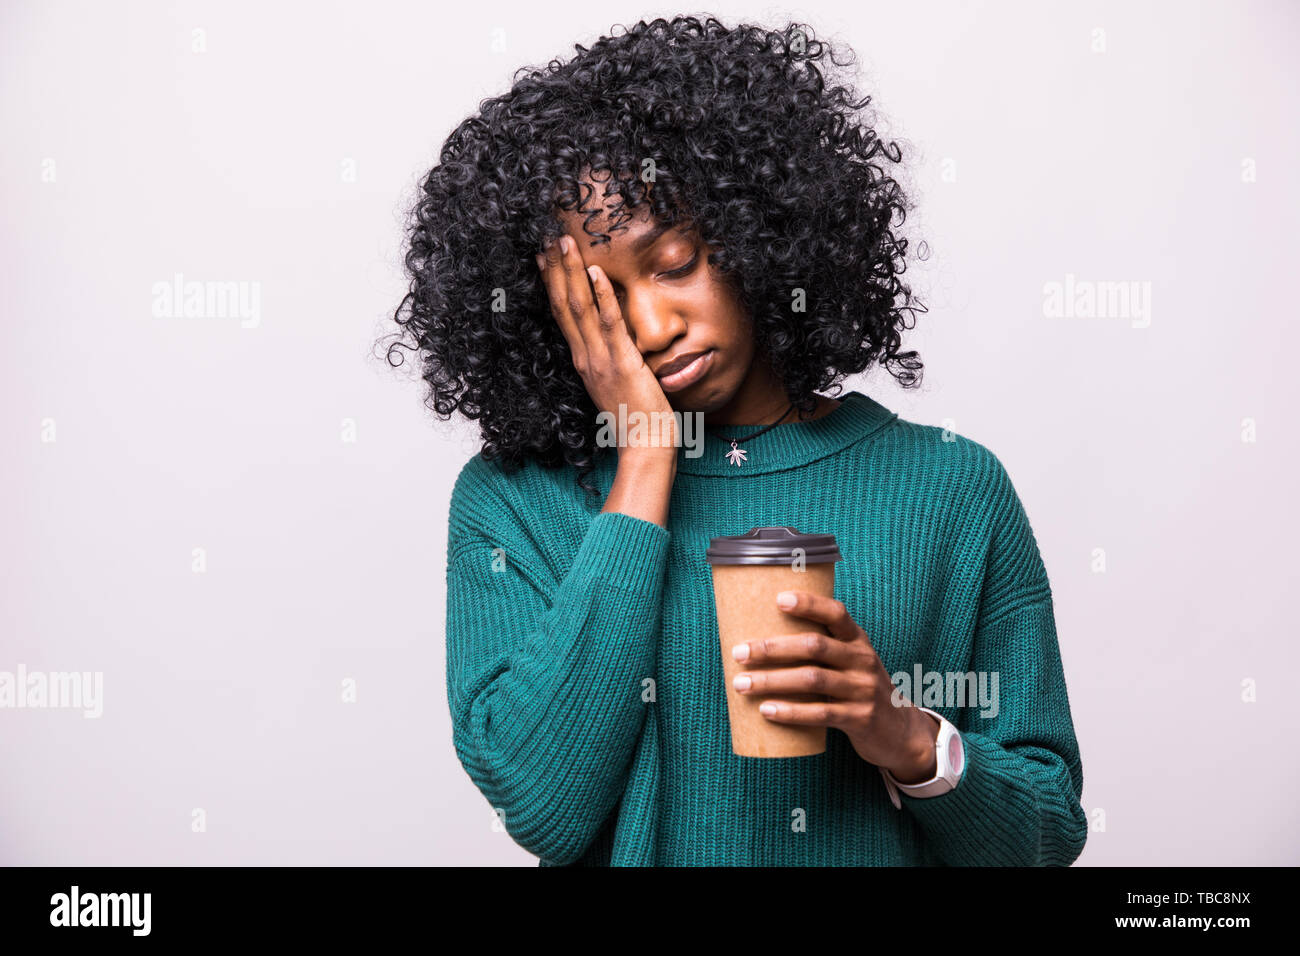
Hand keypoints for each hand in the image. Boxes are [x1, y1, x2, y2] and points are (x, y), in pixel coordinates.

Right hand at [535, 235, 676, 454]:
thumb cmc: (636, 419)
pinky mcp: (621, 364)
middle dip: (556, 270)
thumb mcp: (617, 383)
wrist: (644, 448)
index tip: (544, 257)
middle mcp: (585, 358)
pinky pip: (609, 324)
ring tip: (565, 243)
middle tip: (547, 238)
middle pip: (564, 306)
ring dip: (572, 272)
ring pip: (579, 309)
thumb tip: (614, 341)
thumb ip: (611, 360)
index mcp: (583, 362)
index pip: (562, 315)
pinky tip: (596, 272)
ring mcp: (600, 361)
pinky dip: (601, 296)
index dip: (552, 284)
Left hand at [731, 589, 940, 782]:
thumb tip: (761, 639)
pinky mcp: (860, 719)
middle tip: (739, 652)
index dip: (809, 603)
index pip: (836, 613)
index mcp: (858, 640)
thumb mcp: (850, 662)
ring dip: (772, 681)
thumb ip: (821, 649)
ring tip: (741, 684)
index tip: (778, 599)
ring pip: (812, 680)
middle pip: (814, 646)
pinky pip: (821, 713)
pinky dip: (791, 712)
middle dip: (772, 648)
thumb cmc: (859, 689)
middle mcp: (862, 660)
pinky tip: (767, 711)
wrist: (901, 732)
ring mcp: (863, 690)